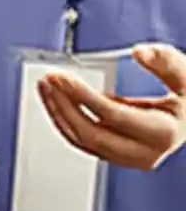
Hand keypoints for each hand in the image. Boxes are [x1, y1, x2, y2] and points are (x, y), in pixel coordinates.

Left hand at [39, 43, 185, 170]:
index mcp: (162, 133)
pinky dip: (65, 122)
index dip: (83, 96)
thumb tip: (139, 52)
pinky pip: (83, 143)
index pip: (113, 116)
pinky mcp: (117, 156)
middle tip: (49, 81)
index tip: (62, 78)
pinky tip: (55, 101)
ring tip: (46, 87)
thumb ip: (165, 61)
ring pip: (84, 142)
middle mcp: (145, 152)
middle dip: (64, 106)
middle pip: (93, 134)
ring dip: (59, 114)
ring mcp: (130, 158)